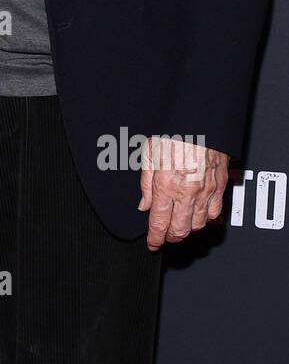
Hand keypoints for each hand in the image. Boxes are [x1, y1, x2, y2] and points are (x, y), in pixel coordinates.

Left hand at [139, 136, 228, 250]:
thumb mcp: (149, 154)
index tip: (152, 244)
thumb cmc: (174, 131)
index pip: (159, 223)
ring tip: (179, 225)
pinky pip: (215, 213)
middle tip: (163, 235)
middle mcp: (188, 192)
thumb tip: (144, 205)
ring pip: (198, 225)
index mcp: (167, 185)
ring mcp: (206, 191)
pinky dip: (206, 219)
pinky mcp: (220, 186)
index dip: (155, 238)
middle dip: (170, 237)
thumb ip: (146, 184)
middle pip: (180, 230)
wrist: (201, 119)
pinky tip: (198, 215)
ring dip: (187, 229)